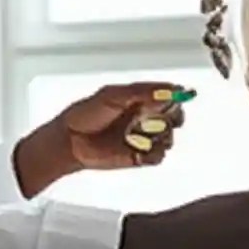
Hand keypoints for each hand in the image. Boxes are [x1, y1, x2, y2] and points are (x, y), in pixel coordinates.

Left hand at [13, 82, 190, 197]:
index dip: (176, 97)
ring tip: (139, 133)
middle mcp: (145, 118)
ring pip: (168, 137)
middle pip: (175, 117)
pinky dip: (153, 153)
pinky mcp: (140, 156)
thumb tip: (168, 91)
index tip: (176, 98)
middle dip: (171, 117)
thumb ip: (141, 92)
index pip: (169, 96)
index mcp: (141, 99)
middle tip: (154, 117)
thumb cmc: (87, 114)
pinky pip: (158, 156)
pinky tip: (139, 148)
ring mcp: (144, 137)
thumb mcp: (113, 95)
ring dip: (160, 135)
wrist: (71, 140)